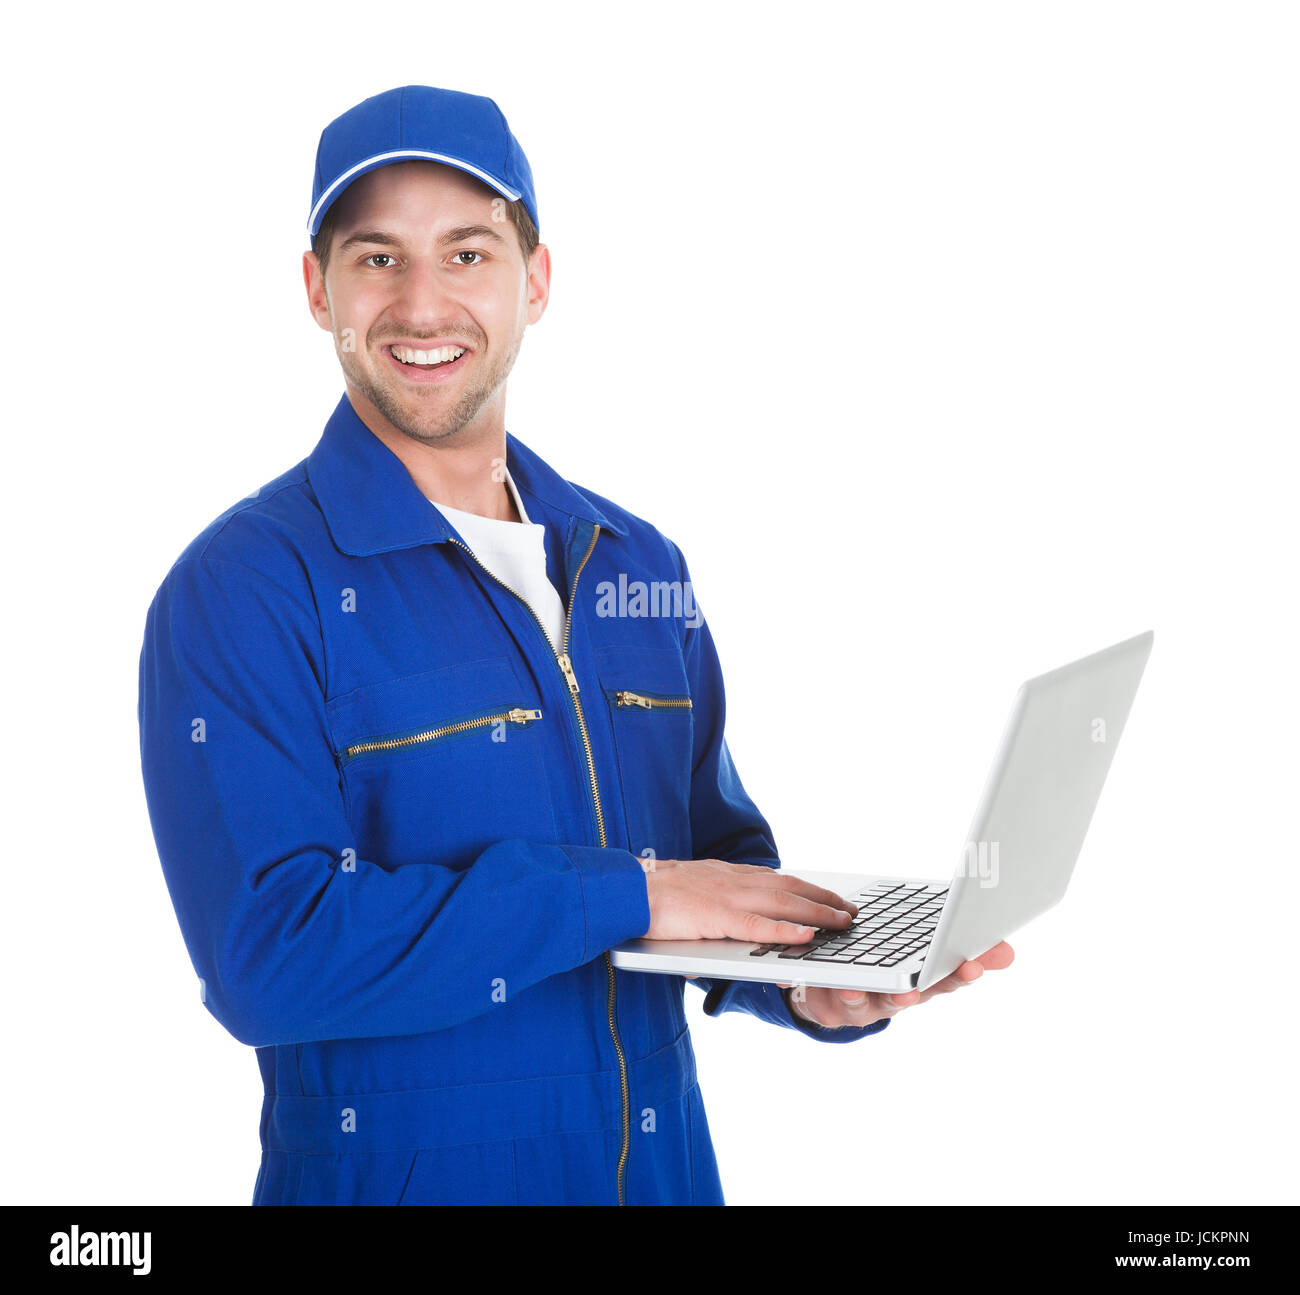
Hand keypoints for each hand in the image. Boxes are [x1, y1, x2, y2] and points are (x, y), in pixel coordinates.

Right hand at [643, 858, 857, 943]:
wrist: (623, 891)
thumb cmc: (650, 899)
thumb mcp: (690, 897)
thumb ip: (713, 913)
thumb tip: (728, 937)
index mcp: (726, 876)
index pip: (776, 880)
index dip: (807, 888)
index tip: (828, 896)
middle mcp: (733, 881)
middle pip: (789, 887)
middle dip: (824, 899)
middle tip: (850, 911)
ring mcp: (726, 897)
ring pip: (782, 903)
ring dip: (817, 912)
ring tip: (842, 923)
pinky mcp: (715, 917)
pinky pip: (757, 926)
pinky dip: (784, 930)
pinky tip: (806, 936)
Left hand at [781, 941, 1014, 1028]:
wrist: (829, 994)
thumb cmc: (880, 968)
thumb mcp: (915, 956)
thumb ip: (955, 945)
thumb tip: (1006, 948)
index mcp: (922, 978)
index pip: (952, 972)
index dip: (970, 965)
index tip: (992, 953)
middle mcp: (903, 995)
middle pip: (931, 988)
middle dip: (950, 978)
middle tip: (970, 967)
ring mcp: (874, 1003)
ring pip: (889, 1001)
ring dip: (900, 996)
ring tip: (908, 991)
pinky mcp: (843, 1007)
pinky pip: (846, 1002)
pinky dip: (850, 992)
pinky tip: (851, 985)